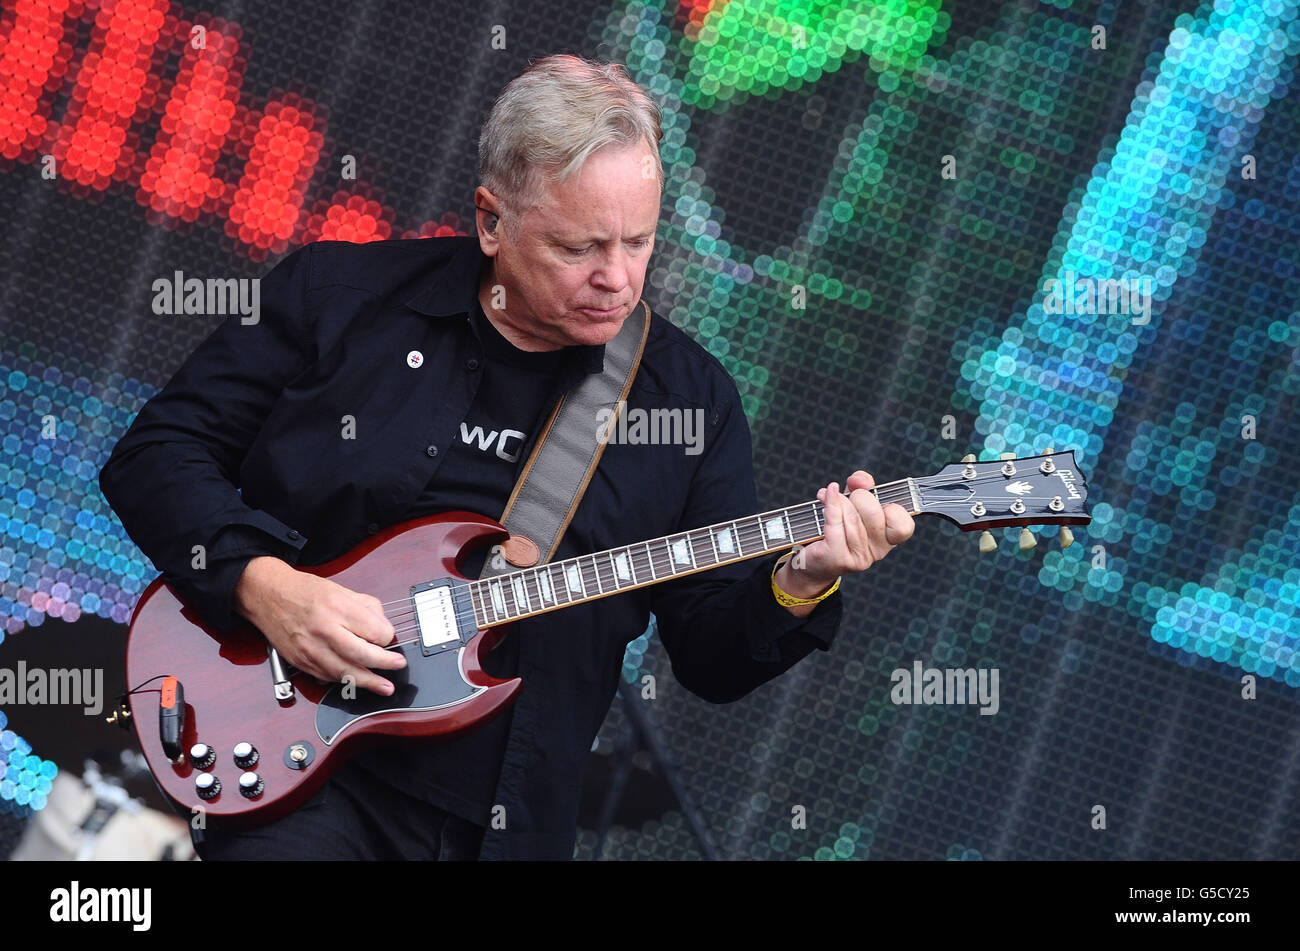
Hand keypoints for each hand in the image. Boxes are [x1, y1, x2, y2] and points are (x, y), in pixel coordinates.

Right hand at [233, 556, 405, 694]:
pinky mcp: (301, 662)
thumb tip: (385, 628)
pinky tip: (357, 681)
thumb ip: (368, 608)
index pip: (375, 631)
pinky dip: (344, 680)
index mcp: (338, 608)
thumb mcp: (342, 590)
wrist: (268, 595)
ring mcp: (310, 649)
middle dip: (385, 664)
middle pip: (363, 656)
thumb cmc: (305, 591)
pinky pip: (327, 677)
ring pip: (345, 673)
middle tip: (398, 666)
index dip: (387, 637)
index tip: (389, 637)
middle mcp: (324, 630)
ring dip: (368, 683)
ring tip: (385, 687)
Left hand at [775, 470, 914, 608]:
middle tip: (849, 498)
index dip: (893, 509)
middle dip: (859, 497)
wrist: (813, 562)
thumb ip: (863, 487)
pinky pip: (834, 522)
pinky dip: (830, 503)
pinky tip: (825, 494)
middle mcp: (877, 552)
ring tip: (828, 495)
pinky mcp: (837, 557)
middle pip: (874, 514)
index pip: (904, 526)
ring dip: (839, 500)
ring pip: (851, 517)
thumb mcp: (855, 504)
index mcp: (888, 540)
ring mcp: (858, 558)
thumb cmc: (837, 530)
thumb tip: (860, 481)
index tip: (879, 500)